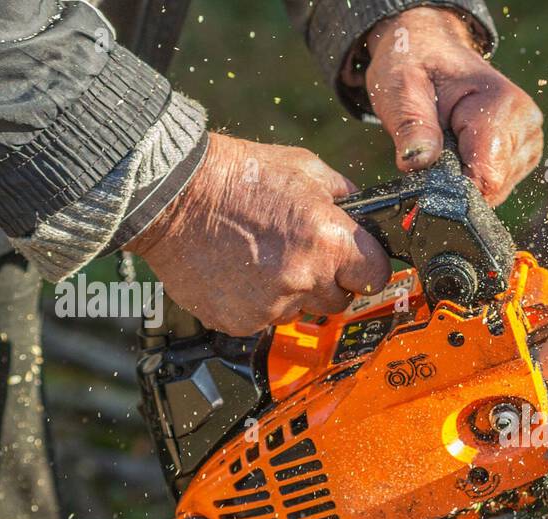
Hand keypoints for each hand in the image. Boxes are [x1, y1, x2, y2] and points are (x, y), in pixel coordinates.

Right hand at [128, 133, 390, 335]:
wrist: (172, 194)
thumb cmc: (238, 176)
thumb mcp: (305, 168)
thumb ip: (344, 195)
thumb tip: (363, 214)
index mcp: (329, 242)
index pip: (376, 276)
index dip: (366, 268)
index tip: (356, 265)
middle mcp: (304, 280)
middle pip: (339, 300)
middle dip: (327, 281)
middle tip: (300, 255)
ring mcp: (272, 306)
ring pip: (301, 312)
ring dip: (291, 293)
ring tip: (263, 259)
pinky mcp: (241, 321)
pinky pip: (264, 320)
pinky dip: (256, 303)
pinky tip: (240, 273)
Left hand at [364, 7, 541, 204]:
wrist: (432, 49)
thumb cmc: (416, 64)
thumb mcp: (400, 89)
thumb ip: (411, 127)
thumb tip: (416, 163)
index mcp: (503, 105)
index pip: (487, 176)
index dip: (452, 185)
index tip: (428, 168)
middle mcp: (526, 124)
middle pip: (492, 187)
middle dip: (456, 178)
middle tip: (435, 144)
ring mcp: (529, 140)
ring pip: (495, 190)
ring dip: (464, 176)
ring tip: (447, 140)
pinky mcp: (524, 154)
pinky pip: (496, 185)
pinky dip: (472, 174)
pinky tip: (460, 148)